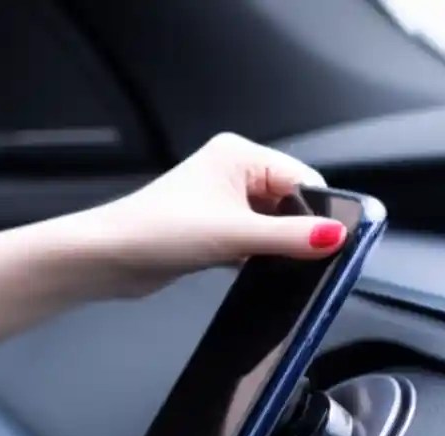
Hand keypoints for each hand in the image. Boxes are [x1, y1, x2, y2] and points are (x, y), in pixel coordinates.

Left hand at [82, 132, 348, 297]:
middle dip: (297, 231)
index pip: (300, 178)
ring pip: (270, 224)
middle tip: (306, 258)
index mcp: (238, 154)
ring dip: (274, 246)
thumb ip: (291, 237)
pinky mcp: (211, 230)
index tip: (335, 241)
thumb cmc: (155, 231)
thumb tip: (337, 236)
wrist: (107, 259)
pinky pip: (251, 241)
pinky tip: (255, 271)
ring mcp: (219, 202)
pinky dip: (257, 256)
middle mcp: (230, 172)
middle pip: (288, 202)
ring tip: (270, 264)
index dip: (319, 211)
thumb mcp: (235, 234)